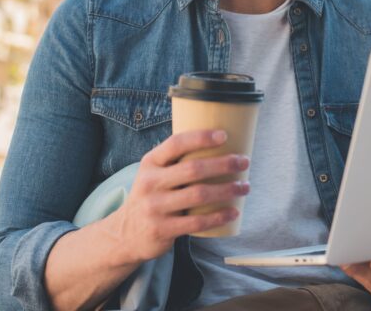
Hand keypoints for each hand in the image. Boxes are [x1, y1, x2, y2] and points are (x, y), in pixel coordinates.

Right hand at [103, 129, 249, 262]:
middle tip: (244, 162)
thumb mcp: (154, 175)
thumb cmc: (152, 197)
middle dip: (224, 164)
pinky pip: (197, 222)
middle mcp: (150, 183)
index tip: (224, 135)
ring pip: (199, 195)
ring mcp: (155, 207)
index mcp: (150, 163)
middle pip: (193, 169)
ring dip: (227, 190)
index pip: (176, 144)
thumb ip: (176, 162)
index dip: (201, 138)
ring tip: (245, 187)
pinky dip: (219, 216)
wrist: (125, 234)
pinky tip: (234, 212)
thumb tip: (219, 145)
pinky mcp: (162, 229)